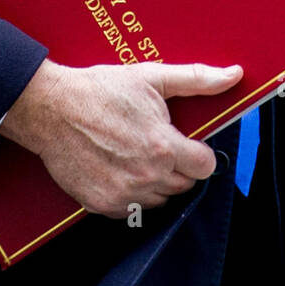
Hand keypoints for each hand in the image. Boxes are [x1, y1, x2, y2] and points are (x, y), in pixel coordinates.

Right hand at [0, 58, 242, 217]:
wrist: (51, 108)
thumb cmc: (100, 90)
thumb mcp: (151, 77)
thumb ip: (196, 79)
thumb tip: (233, 75)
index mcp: (164, 147)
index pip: (205, 167)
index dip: (197, 153)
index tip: (185, 143)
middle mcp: (147, 176)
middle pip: (183, 185)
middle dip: (176, 166)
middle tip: (155, 143)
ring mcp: (124, 194)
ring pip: (159, 200)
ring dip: (154, 182)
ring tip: (135, 154)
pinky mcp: (102, 205)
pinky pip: (130, 210)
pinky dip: (129, 194)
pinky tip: (117, 168)